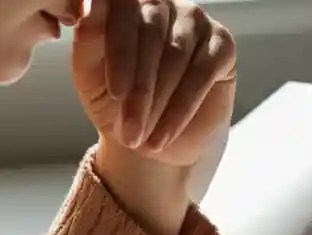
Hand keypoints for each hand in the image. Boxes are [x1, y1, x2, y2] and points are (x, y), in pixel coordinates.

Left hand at [73, 0, 237, 167]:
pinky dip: (182, 108)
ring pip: (176, 55)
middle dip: (140, 88)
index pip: (122, 8)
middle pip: (151, 32)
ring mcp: (194, 19)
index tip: (115, 94)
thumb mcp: (91, 76)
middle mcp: (161, 3)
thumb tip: (89, 7)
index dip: (119, 51)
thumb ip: (88, 40)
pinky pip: (203, 73)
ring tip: (144, 139)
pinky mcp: (222, 44)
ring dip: (160, 103)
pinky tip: (166, 134)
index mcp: (125, 3)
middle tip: (129, 132)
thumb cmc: (116, 103)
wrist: (152, 142)